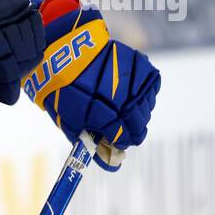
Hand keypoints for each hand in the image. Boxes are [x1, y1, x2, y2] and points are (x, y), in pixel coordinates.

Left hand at [23, 0, 159, 170]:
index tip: (116, 141)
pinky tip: (128, 91)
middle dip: (131, 130)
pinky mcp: (142, 65)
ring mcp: (135, 81)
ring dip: (137, 111)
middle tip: (120, 127)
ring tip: (121, 105)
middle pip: (140, 124)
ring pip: (147, 107)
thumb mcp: (68, 120)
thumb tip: (111, 165)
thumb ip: (90, 141)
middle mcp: (123, 98)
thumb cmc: (62, 88)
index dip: (120, 142)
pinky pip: (151, 87)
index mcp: (104, 113)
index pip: (124, 137)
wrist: (66, 50)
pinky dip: (143, 93)